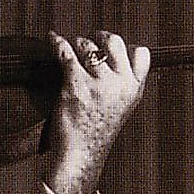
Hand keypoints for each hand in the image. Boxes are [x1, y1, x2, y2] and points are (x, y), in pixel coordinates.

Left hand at [44, 31, 150, 193]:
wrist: (80, 155)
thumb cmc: (96, 132)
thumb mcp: (122, 108)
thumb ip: (123, 85)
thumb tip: (112, 58)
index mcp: (134, 89)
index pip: (141, 54)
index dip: (125, 47)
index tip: (110, 48)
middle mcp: (120, 84)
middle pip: (114, 42)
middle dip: (99, 37)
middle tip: (88, 42)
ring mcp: (98, 84)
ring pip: (88, 46)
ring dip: (76, 44)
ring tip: (68, 48)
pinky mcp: (76, 85)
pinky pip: (65, 52)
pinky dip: (56, 42)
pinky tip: (52, 39)